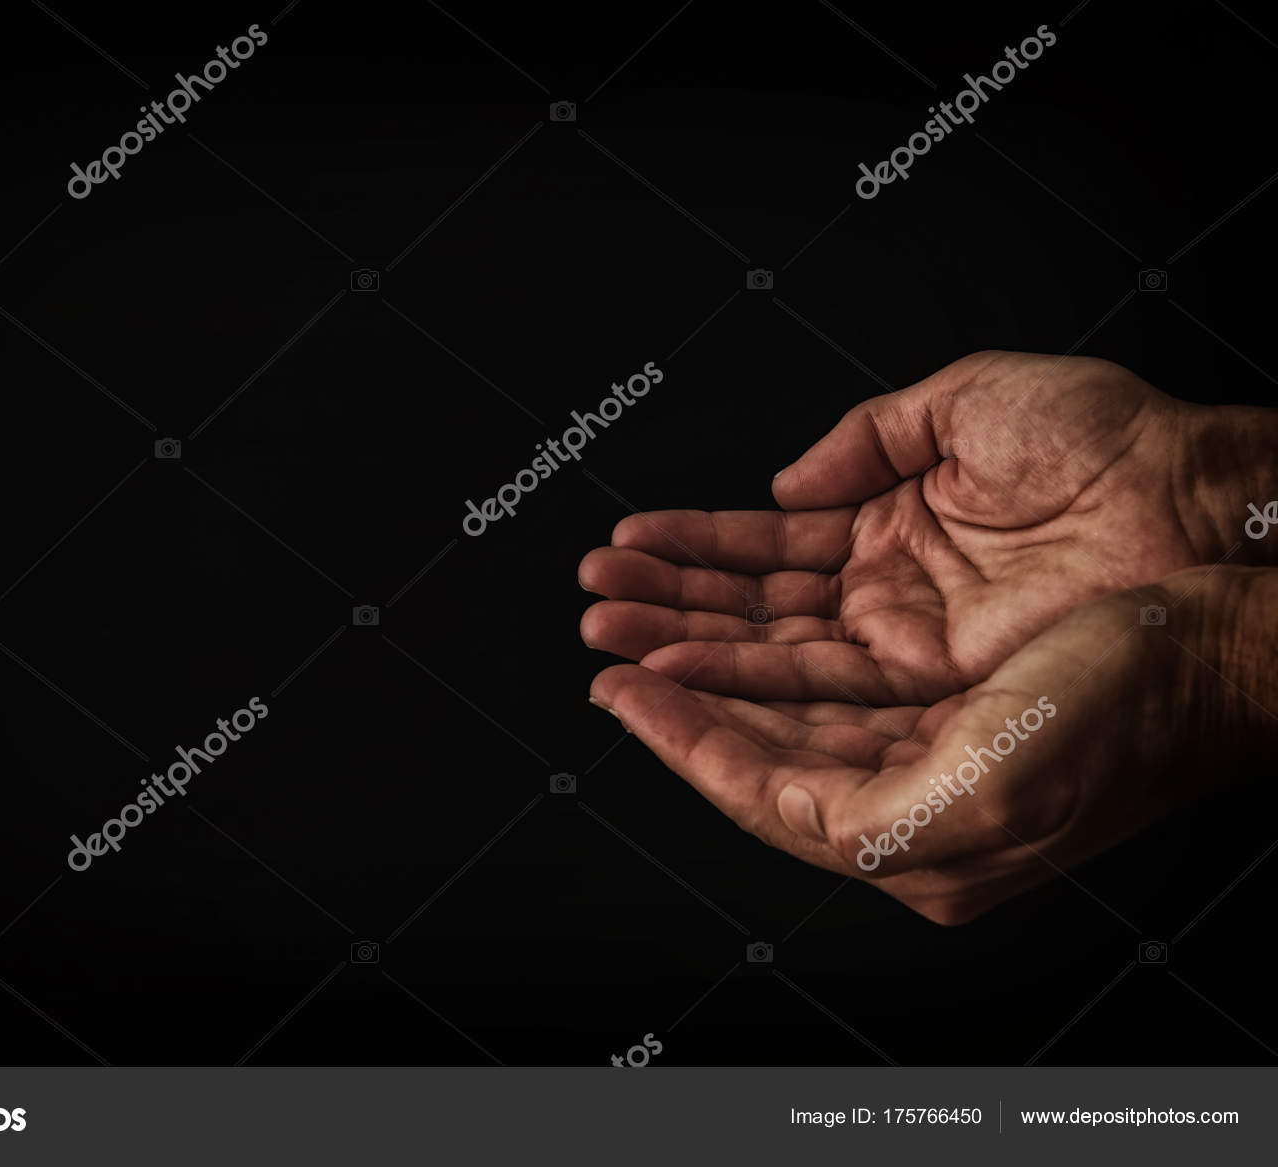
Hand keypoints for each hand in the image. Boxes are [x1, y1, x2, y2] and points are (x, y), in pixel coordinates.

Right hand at [579, 351, 1274, 704]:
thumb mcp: (963, 400)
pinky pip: (817, 687)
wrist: (1190, 501)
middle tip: (595, 596)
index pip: (770, 544)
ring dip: (683, 643)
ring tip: (608, 629)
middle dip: (669, 599)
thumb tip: (784, 479)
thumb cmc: (1102, 441)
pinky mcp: (928, 684)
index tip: (628, 541)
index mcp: (893, 524)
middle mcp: (889, 594)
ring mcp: (905, 644)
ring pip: (769, 652)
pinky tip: (678, 669)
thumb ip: (865, 437)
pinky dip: (741, 680)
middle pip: (755, 606)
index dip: (696, 544)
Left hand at [585, 566, 1277, 923]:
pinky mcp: (934, 695)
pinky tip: (731, 618)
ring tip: (644, 619)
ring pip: (782, 700)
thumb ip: (874, 820)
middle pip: (760, 745)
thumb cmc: (1124, 714)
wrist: (1211, 650)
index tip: (619, 691)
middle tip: (609, 643)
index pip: (764, 797)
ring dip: (712, 658)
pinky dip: (768, 641)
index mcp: (917, 844)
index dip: (685, 743)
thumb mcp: (994, 784)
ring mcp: (919, 747)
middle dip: (681, 693)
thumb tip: (790, 807)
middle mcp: (909, 802)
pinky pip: (824, 669)